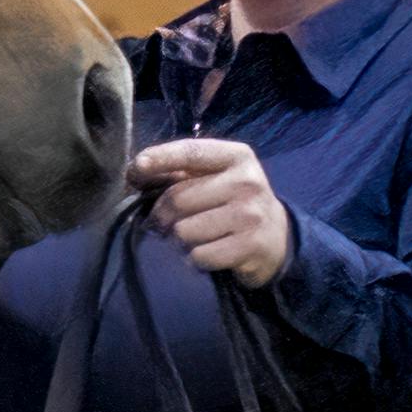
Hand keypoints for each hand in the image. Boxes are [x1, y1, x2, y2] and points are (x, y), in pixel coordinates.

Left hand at [130, 135, 294, 284]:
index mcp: (237, 156)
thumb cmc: (233, 202)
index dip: (159, 159)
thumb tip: (134, 173)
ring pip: (185, 231)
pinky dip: (195, 259)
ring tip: (192, 239)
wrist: (277, 237)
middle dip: (161, 215)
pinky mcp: (251, 246)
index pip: (191, 152)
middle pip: (179, 198)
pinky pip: (200, 255)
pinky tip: (206, 253)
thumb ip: (180, 172)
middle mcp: (247, 181)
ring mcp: (251, 214)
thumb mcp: (217, 178)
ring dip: (179, 240)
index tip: (134, 170)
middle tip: (162, 224)